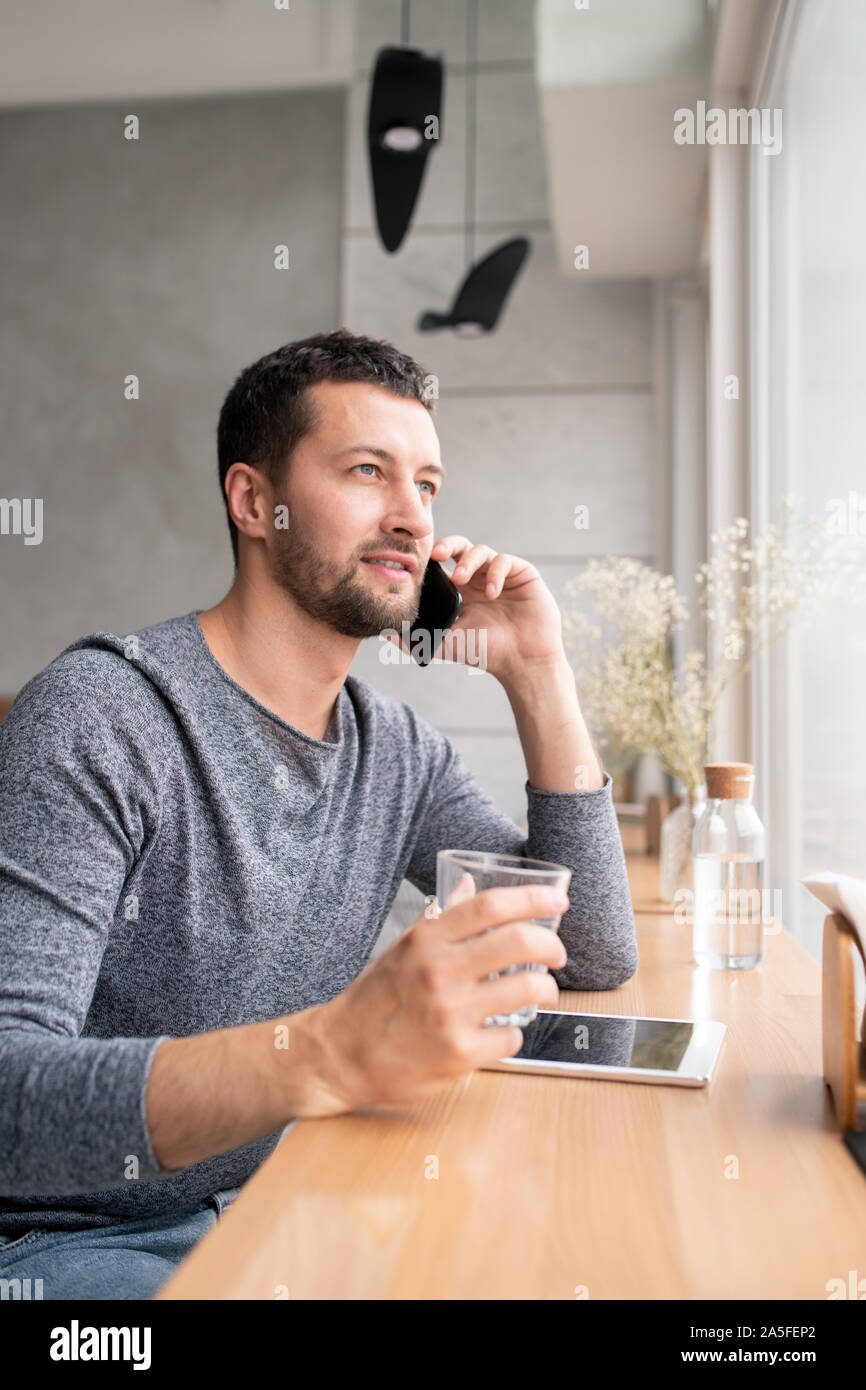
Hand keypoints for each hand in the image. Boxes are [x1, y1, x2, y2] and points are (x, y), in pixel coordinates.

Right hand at [308, 878, 568, 1113]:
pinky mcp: (459, 1053)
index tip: (557, 899)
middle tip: (556, 954)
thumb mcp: (403, 948)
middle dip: (552, 946)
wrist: (341, 1054)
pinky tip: (501, 1031)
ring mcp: (450, 1013)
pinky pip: (511, 1036)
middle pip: (519, 942)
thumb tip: (469, 882)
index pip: (491, 905)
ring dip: (546, 990)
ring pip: (527, 989)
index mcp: (427, 940)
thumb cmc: (374, 1000)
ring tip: (542, 992)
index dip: (533, 898)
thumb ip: (440, 918)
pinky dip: (514, 1033)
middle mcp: (439, 971)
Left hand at [429, 535, 565, 683]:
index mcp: (461, 590)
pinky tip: (492, 591)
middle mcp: (479, 578)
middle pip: (460, 547)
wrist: (522, 662)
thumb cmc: (486, 652)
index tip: (419, 564)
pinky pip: (504, 560)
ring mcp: (500, 575)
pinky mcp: (521, 574)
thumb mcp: (446, 645)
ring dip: (468, 561)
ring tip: (461, 580)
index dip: (432, 558)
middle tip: (437, 554)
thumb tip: (385, 633)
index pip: (443, 563)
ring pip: (481, 551)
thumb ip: (417, 639)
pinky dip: (495, 572)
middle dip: (447, 545)